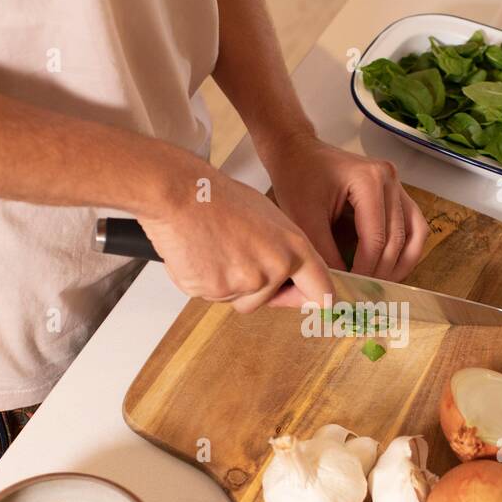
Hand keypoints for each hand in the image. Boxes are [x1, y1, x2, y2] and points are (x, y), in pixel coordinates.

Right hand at [140, 155, 332, 312]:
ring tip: (215, 249)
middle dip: (260, 291)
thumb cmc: (219, 198)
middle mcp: (274, 269)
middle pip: (272, 301)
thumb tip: (291, 275)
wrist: (180, 195)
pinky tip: (199, 254)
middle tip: (240, 260)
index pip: (321, 290)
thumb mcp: (267, 217)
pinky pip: (213, 296)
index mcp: (293, 248)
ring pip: (240, 300)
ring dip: (229, 285)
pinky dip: (204, 281)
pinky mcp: (217, 292)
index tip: (318, 306)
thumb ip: (283, 249)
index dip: (318, 300)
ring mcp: (246, 283)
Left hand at [266, 135, 429, 279]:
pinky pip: (414, 225)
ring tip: (383, 284)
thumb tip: (339, 287)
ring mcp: (397, 184)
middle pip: (397, 239)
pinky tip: (391, 267)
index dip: (366, 270)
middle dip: (382, 271)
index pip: (375, 238)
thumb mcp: (303, 218)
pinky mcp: (397, 191)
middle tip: (366, 294)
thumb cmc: (297, 178)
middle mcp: (389, 178)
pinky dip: (407, 249)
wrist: (297, 152)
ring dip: (402, 263)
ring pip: (415, 233)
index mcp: (368, 179)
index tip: (352, 290)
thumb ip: (324, 253)